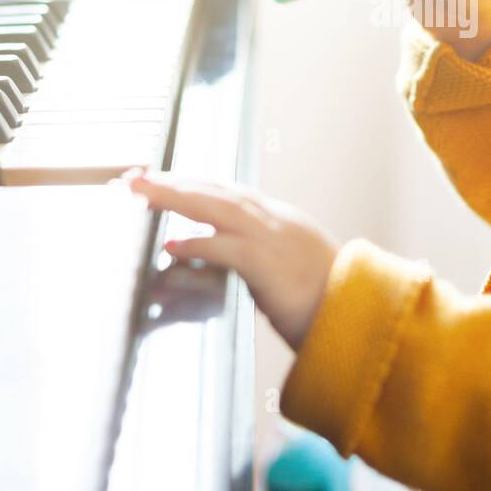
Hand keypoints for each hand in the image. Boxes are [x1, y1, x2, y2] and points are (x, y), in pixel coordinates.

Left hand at [127, 170, 340, 350]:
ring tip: (140, 194)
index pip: (223, 190)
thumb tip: (212, 251)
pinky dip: (199, 244)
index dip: (187, 182)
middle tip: (131, 178)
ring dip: (175, 199)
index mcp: (276, 217)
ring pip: (216, 209)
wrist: (359, 313)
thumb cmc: (322, 297)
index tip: (153, 178)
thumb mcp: (285, 263)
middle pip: (213, 191)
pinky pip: (228, 250)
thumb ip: (252, 251)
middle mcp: (273, 219)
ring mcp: (273, 239)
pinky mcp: (271, 267)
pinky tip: (171, 245)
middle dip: (170, 182)